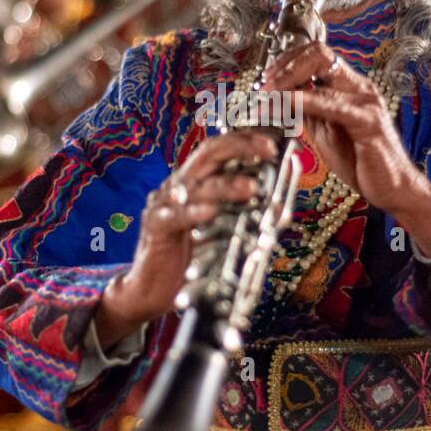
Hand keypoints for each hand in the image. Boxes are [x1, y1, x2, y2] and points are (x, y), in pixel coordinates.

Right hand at [95, 129, 277, 347]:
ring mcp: (165, 204)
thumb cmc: (190, 259)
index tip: (275, 142)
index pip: (220, 149)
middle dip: (241, 147)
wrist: (150, 290)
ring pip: (197, 185)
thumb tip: (279, 205)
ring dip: (226, 185)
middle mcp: (179, 185)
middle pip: (208, 153)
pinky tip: (212, 211)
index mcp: (196, 182)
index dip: (247, 140)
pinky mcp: (155, 227)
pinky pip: (176, 216)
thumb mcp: (221, 233)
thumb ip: (243, 216)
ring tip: (251, 188)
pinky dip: (195, 212)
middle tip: (269, 150)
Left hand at [260, 43, 430, 257]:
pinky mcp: (367, 121)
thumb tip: (278, 99)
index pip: (316, 54)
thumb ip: (306, 112)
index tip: (266, 78)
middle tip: (262, 84)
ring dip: (286, 82)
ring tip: (265, 94)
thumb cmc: (360, 162)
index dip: (287, 60)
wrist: (392, 189)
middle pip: (319, 53)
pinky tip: (287, 103)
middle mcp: (359, 87)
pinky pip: (331, 103)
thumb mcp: (324, 131)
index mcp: (350, 87)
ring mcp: (365, 101)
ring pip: (322, 71)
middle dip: (285, 64)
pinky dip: (305, 100)